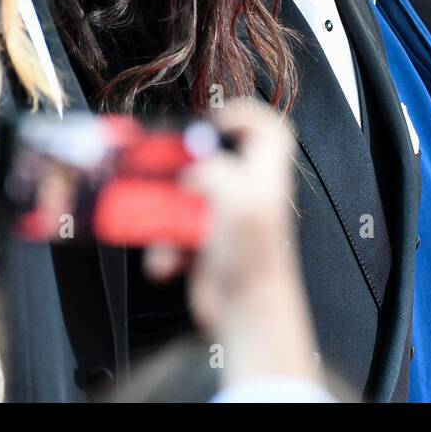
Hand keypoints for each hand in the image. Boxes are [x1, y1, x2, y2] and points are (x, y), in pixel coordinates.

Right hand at [143, 99, 319, 386]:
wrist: (244, 316)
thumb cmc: (255, 265)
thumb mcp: (238, 203)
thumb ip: (214, 173)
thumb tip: (192, 169)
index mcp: (264, 178)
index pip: (268, 129)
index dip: (243, 115)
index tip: (211, 122)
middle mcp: (246, 195)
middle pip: (210, 161)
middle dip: (180, 172)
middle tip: (162, 176)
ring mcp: (223, 220)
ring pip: (182, 199)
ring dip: (164, 217)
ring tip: (162, 231)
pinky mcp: (203, 245)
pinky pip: (172, 234)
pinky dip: (164, 247)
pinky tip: (167, 260)